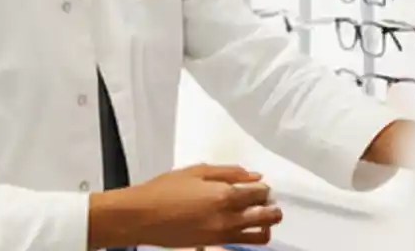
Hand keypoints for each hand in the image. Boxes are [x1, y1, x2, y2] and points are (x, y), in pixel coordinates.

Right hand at [88, 164, 282, 248]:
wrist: (143, 216)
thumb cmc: (165, 189)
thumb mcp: (196, 171)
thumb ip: (228, 172)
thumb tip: (254, 175)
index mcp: (225, 195)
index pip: (260, 193)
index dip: (264, 188)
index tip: (259, 185)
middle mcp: (229, 218)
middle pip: (267, 216)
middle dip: (272, 207)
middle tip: (265, 201)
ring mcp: (224, 235)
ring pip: (260, 236)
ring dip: (265, 225)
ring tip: (258, 216)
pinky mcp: (215, 245)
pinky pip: (244, 243)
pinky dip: (250, 235)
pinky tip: (242, 224)